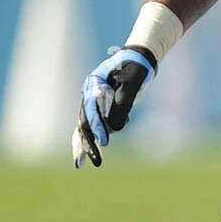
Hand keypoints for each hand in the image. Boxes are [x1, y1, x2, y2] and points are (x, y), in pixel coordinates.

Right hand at [72, 46, 156, 167]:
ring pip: (85, 125)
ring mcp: (94, 101)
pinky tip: (89, 153)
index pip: (91, 112)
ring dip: (85, 143)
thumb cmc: (136, 68)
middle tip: (89, 163)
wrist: (139, 59)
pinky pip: (93, 124)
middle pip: (84, 122)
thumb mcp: (131, 83)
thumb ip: (123, 103)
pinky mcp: (102, 107)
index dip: (97, 128)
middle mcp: (89, 94)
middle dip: (86, 143)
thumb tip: (114, 128)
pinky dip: (92, 137)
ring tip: (81, 162)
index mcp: (93, 85)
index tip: (104, 143)